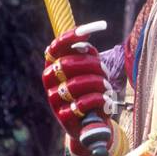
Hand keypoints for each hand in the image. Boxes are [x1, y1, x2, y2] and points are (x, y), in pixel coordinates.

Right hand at [42, 29, 112, 151]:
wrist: (89, 123)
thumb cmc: (90, 90)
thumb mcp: (88, 70)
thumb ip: (86, 55)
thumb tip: (84, 42)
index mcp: (53, 65)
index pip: (56, 47)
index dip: (70, 37)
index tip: (88, 32)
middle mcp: (49, 80)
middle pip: (68, 64)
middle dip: (93, 66)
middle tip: (106, 72)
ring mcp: (53, 99)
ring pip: (75, 84)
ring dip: (98, 84)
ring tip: (107, 87)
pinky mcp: (62, 116)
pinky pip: (81, 104)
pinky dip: (98, 100)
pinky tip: (106, 100)